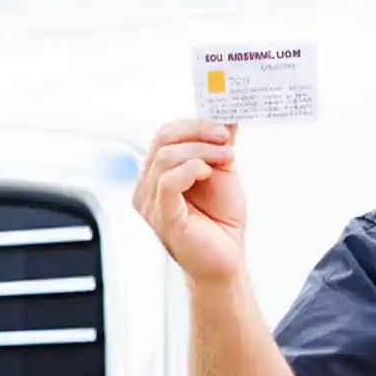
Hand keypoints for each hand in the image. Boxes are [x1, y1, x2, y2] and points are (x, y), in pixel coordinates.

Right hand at [132, 119, 246, 285]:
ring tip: (226, 158)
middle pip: (163, 139)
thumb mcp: (223, 172)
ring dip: (201, 150)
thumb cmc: (221, 220)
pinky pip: (167, 183)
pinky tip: (208, 172)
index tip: (224, 125)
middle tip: (226, 138)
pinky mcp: (162, 217)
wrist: (226, 259)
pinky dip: (190, 169)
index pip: (166, 134)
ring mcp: (151, 202)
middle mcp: (148, 186)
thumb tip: (228, 116)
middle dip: (199, 133)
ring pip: (165, 157)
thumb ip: (220, 146)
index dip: (195, 124)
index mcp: (158, 173)